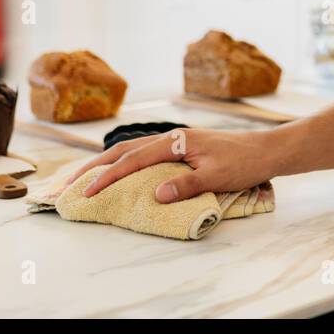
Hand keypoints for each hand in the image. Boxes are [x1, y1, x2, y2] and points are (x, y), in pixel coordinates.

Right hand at [62, 128, 276, 202]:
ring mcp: (176, 141)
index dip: (107, 177)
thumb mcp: (217, 176)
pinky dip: (124, 161)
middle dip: (94, 166)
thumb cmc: (244, 162)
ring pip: (131, 149)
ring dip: (106, 162)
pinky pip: (144, 153)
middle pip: (123, 149)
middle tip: (67, 183)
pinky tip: (118, 171)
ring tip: (82, 177)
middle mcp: (172, 138)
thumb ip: (187, 185)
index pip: (132, 160)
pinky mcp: (181, 148)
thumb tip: (156, 195)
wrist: (267, 150)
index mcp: (176, 141)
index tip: (86, 193)